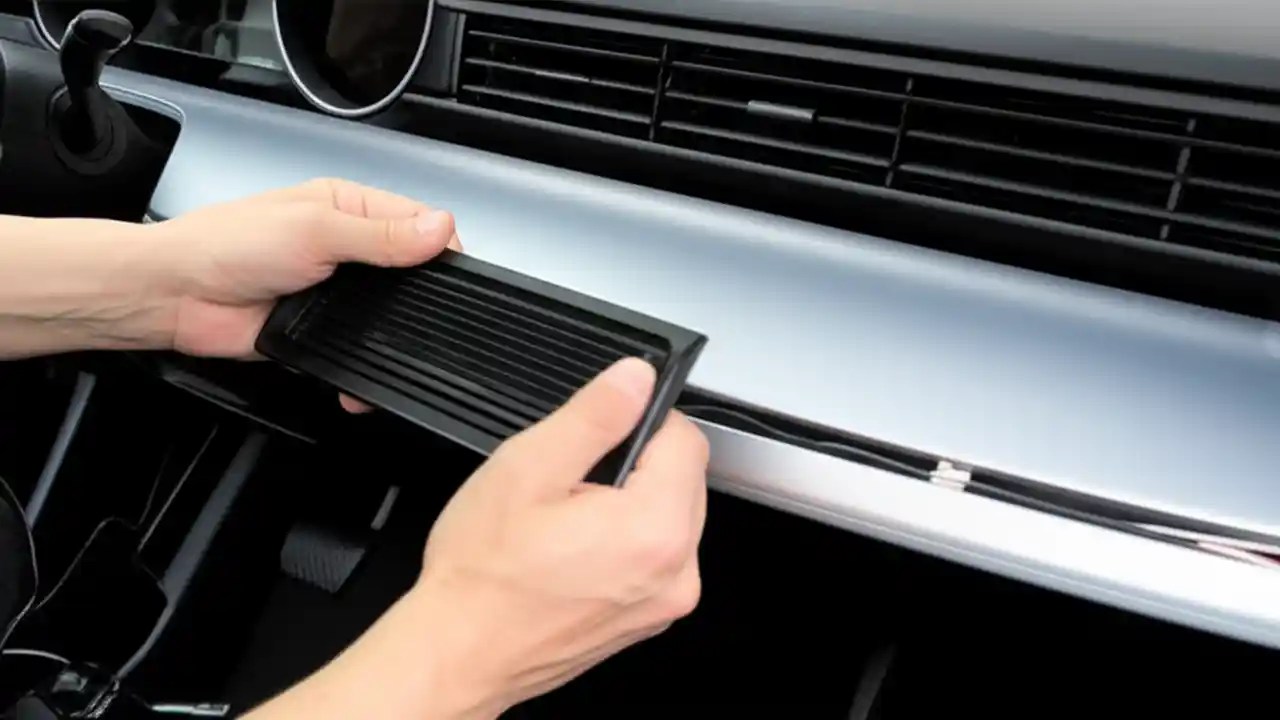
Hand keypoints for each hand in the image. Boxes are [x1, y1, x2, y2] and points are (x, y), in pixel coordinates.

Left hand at [152, 178, 460, 358]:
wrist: (175, 297)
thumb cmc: (226, 245)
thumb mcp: (315, 230)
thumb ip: (381, 236)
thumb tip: (441, 227)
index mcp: (347, 205)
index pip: (417, 221)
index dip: (440, 244)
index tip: (452, 270)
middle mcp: (345, 244)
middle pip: (408, 271)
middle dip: (419, 296)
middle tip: (424, 315)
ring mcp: (335, 289)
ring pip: (387, 314)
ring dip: (392, 333)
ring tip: (398, 344)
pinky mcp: (322, 328)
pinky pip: (359, 346)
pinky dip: (365, 363)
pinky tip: (363, 373)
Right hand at [243, 358, 709, 719]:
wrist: (460, 652)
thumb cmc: (484, 574)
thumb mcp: (528, 467)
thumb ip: (593, 415)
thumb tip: (636, 377)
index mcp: (656, 528)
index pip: (686, 438)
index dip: (640, 420)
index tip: (597, 433)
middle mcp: (677, 570)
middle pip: (684, 478)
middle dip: (635, 465)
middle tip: (570, 482)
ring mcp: (667, 600)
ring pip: (671, 515)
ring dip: (630, 503)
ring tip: (567, 519)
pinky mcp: (650, 617)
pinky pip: (656, 555)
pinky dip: (625, 540)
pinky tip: (574, 549)